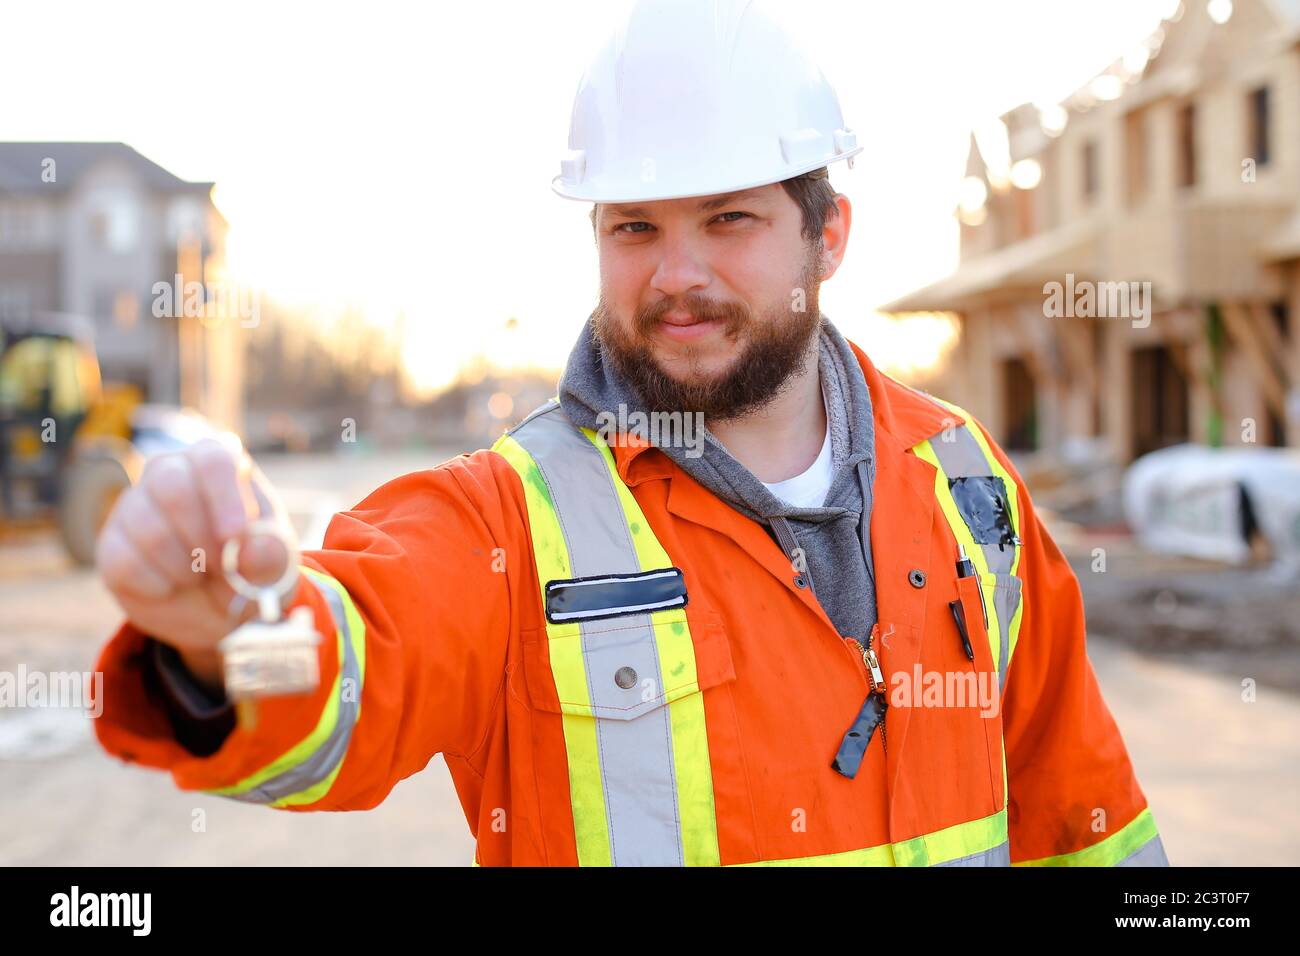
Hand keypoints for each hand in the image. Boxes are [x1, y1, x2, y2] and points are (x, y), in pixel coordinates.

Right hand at [95, 436, 299, 688]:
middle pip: (170, 485)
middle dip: (202, 536)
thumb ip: (270, 556)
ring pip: (149, 528)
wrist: (219, 611)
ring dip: (185, 567)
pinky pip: (127, 563)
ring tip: (201, 574)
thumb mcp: (275, 566)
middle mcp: (171, 473)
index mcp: (219, 465)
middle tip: (222, 564)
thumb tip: (254, 548)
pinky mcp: (113, 544)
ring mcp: (136, 506)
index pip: (213, 459)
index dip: (223, 496)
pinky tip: (173, 584)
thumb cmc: (251, 570)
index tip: (235, 535)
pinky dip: (159, 586)